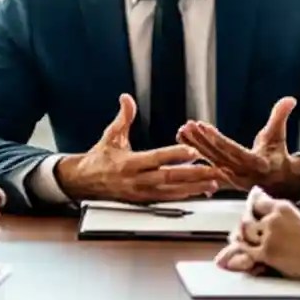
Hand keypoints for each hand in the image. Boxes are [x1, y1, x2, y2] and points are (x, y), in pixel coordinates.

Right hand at [55, 94, 223, 202]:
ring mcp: (142, 193)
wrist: (84, 182)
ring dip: (195, 188)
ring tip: (215, 182)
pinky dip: (186, 195)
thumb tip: (126, 98)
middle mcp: (137, 181)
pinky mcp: (145, 201)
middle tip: (215, 170)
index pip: (156, 158)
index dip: (175, 156)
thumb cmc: (100, 158)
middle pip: (170, 178)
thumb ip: (123, 117)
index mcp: (128, 163)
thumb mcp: (110, 136)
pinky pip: (169, 199)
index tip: (194, 152)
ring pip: (173, 192)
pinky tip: (201, 192)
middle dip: (194, 175)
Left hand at [177, 97, 299, 199]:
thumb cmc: (277, 154)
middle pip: (218, 156)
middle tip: (188, 126)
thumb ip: (280, 116)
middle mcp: (242, 174)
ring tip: (182, 131)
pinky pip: (206, 167)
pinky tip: (182, 143)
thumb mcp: (279, 135)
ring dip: (195, 146)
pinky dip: (195, 155)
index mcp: (257, 164)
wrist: (279, 180)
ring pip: (210, 161)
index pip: (233, 151)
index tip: (203, 126)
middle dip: (201, 141)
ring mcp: (232, 178)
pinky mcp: (224, 179)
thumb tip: (290, 99)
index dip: (217, 139)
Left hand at [214, 186, 299, 280]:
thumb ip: (276, 213)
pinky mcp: (268, 253)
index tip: (250, 213)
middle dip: (244, 227)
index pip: (256, 203)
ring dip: (243, 240)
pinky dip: (245, 254)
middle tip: (241, 232)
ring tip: (242, 243)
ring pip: (244, 235)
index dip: (251, 210)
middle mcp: (273, 218)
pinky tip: (249, 256)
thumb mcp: (296, 217)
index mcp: (282, 207)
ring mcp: (269, 236)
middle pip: (246, 219)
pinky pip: (247, 252)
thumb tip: (257, 199)